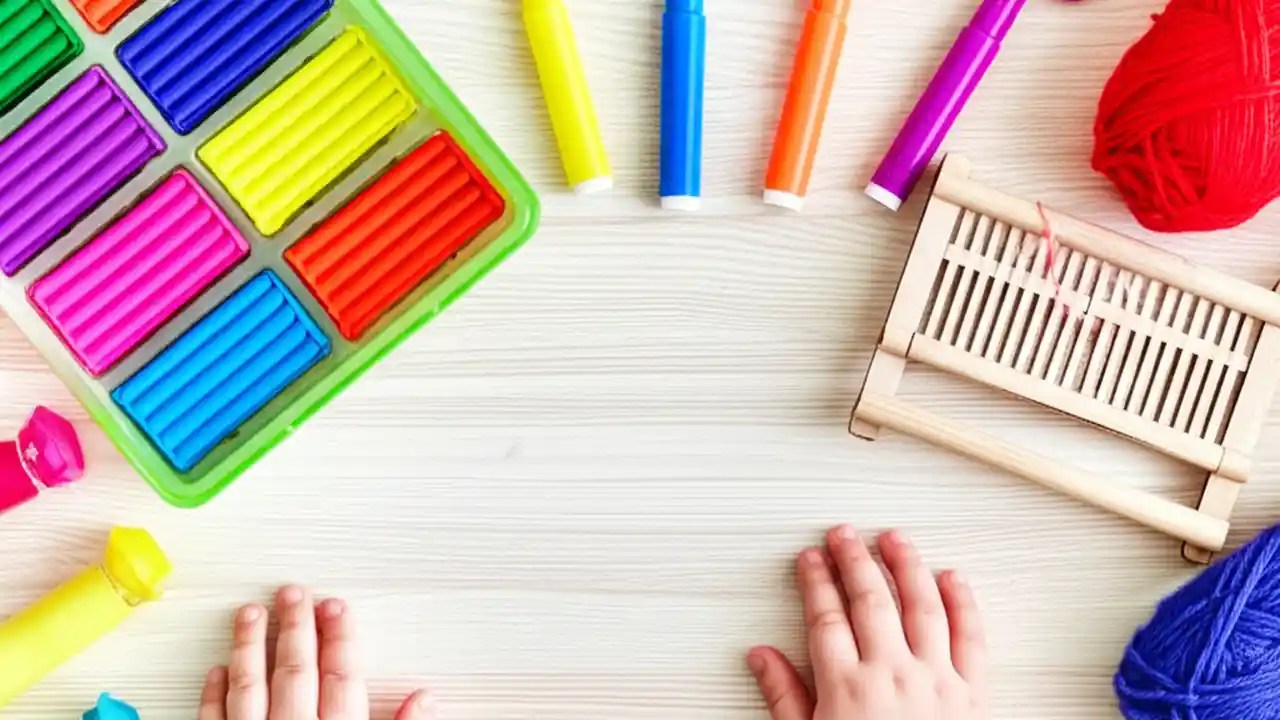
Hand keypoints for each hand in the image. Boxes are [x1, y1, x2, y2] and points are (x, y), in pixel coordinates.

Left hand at [199, 585, 434, 719]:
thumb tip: (426, 700)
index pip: (341, 675)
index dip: (340, 636)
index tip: (336, 607)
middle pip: (295, 671)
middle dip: (296, 626)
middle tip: (292, 593)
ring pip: (249, 688)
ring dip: (249, 646)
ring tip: (249, 614)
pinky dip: (215, 696)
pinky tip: (218, 671)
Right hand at [748, 526, 987, 719]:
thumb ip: (786, 699)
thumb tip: (762, 657)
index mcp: (847, 689)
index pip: (826, 616)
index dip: (816, 581)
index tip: (810, 559)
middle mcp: (893, 677)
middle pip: (871, 600)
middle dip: (854, 560)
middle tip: (843, 534)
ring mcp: (938, 683)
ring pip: (923, 606)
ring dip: (906, 565)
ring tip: (894, 538)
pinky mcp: (975, 696)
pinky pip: (972, 637)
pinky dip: (964, 602)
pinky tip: (952, 577)